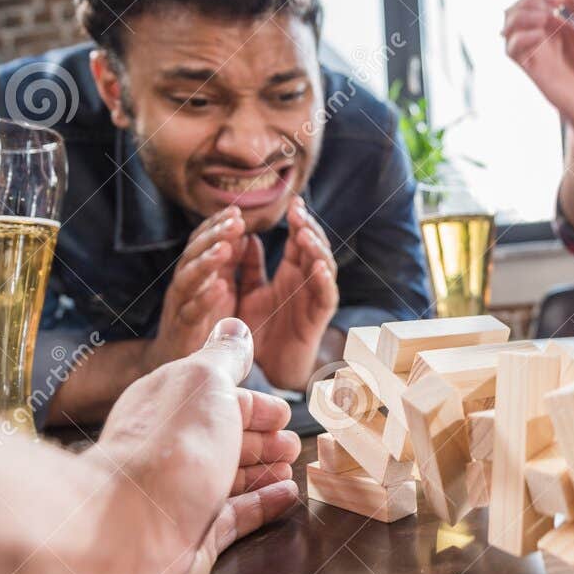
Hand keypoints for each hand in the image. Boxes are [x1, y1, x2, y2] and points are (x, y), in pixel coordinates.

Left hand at [94, 318, 299, 570]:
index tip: (285, 413)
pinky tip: (287, 496)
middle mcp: (169, 449)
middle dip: (262, 438)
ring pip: (230, 478)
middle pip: (223, 438)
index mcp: (166, 405)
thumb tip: (234, 325)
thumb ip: (225, 356)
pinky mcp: (191, 538)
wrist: (130, 534)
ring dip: (264, 470)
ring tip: (292, 469)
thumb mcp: (204, 382)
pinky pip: (234, 517)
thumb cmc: (170, 449)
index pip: (216, 398)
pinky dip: (263, 504)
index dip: (254, 404)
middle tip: (292, 444)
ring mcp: (179, 496)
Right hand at [142, 207, 246, 373]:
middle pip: (194, 253)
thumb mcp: (217, 287)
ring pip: (189, 278)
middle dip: (214, 234)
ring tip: (226, 248)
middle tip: (236, 220)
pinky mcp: (182, 330)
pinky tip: (221, 288)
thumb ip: (229, 263)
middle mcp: (184, 284)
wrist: (172, 363)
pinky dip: (205, 299)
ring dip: (207, 261)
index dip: (216, 225)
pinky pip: (192, 312)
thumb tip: (245, 234)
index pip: (202, 241)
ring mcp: (180, 306)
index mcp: (195, 272)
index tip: (236, 209)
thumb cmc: (199, 322)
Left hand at [236, 196, 338, 389]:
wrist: (267, 370)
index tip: (292, 202)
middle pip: (315, 247)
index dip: (299, 220)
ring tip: (305, 235)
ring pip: (324, 267)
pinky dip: (324, 282)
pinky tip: (318, 270)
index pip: (300, 239)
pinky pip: (326, 297)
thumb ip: (249, 267)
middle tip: (298, 212)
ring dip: (317, 250)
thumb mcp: (249, 293)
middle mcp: (307, 282)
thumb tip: (247, 237)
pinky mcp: (318, 319)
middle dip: (309, 228)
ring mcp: (315, 298)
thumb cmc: (261, 332)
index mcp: (292, 273)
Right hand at [502, 0, 573, 142]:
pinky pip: (512, 50)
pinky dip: (520, 37)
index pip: (532, 1)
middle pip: (514, 11)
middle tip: (549, 6)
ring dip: (521, 16)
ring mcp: (534, 53)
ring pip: (507, 28)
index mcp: (555, 26)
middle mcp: (540, 38)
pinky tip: (539, 35)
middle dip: (528, 1)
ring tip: (543, 19)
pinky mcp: (532, 69)